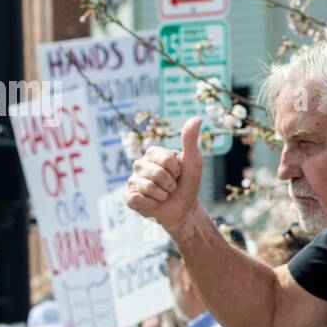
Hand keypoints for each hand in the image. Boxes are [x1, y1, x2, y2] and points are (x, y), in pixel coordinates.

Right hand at [124, 115, 202, 232]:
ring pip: (148, 187)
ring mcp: (132, 181)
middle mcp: (139, 164)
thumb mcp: (192, 161)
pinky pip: (138, 199)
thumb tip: (197, 117)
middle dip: (171, 184)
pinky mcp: (128, 197)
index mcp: (153, 153)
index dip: (176, 170)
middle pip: (157, 174)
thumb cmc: (188, 184)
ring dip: (163, 195)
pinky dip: (151, 204)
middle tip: (172, 187)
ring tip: (163, 195)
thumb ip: (190, 140)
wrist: (184, 210)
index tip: (178, 173)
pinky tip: (153, 204)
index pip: (166, 159)